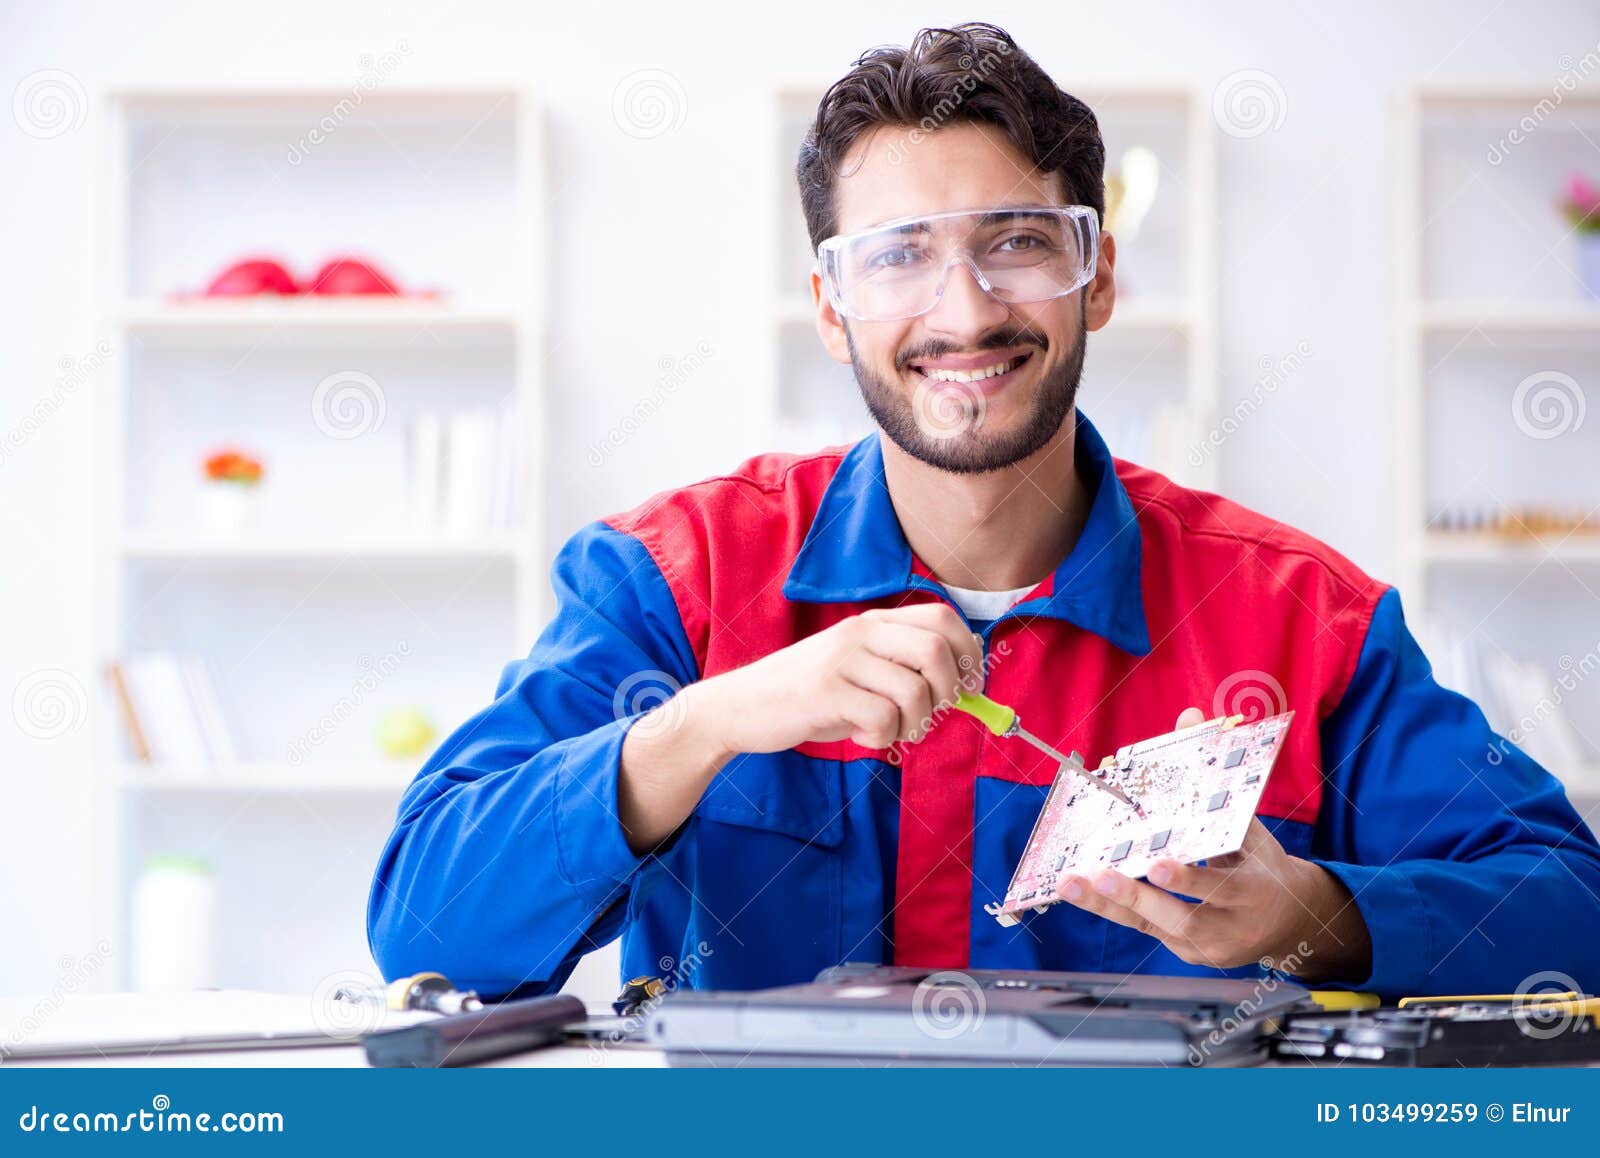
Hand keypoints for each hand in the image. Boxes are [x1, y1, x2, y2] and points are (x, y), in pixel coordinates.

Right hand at [618, 601, 980, 852]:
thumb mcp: (857, 671)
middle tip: (929, 715)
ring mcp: (841, 661)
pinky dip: (883, 738)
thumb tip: (964, 689)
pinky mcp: (825, 692)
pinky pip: (883, 719)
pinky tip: (863, 737)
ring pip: (914, 690)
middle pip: (936, 651)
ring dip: (915, 723)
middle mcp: (860, 633)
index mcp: (872, 623)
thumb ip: (901, 670)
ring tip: (891, 731)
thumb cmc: (807, 695)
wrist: (739, 706)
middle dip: (948, 692)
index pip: (943, 619)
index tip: (968, 687)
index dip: (969, 654)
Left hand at [1055, 706, 1372, 981]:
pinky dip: (1112, 908)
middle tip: (1101, 875)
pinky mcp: (1186, 954)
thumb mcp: (1251, 825)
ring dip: (1108, 905)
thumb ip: (1217, 779)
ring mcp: (1206, 948)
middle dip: (1138, 897)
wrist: (1289, 921)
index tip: (1159, 866)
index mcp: (1255, 892)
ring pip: (1152, 927)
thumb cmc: (1262, 863)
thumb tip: (1189, 717)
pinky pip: (1144, 928)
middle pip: (1181, 919)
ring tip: (1070, 884)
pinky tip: (1080, 889)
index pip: (1222, 887)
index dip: (1190, 881)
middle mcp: (1231, 927)